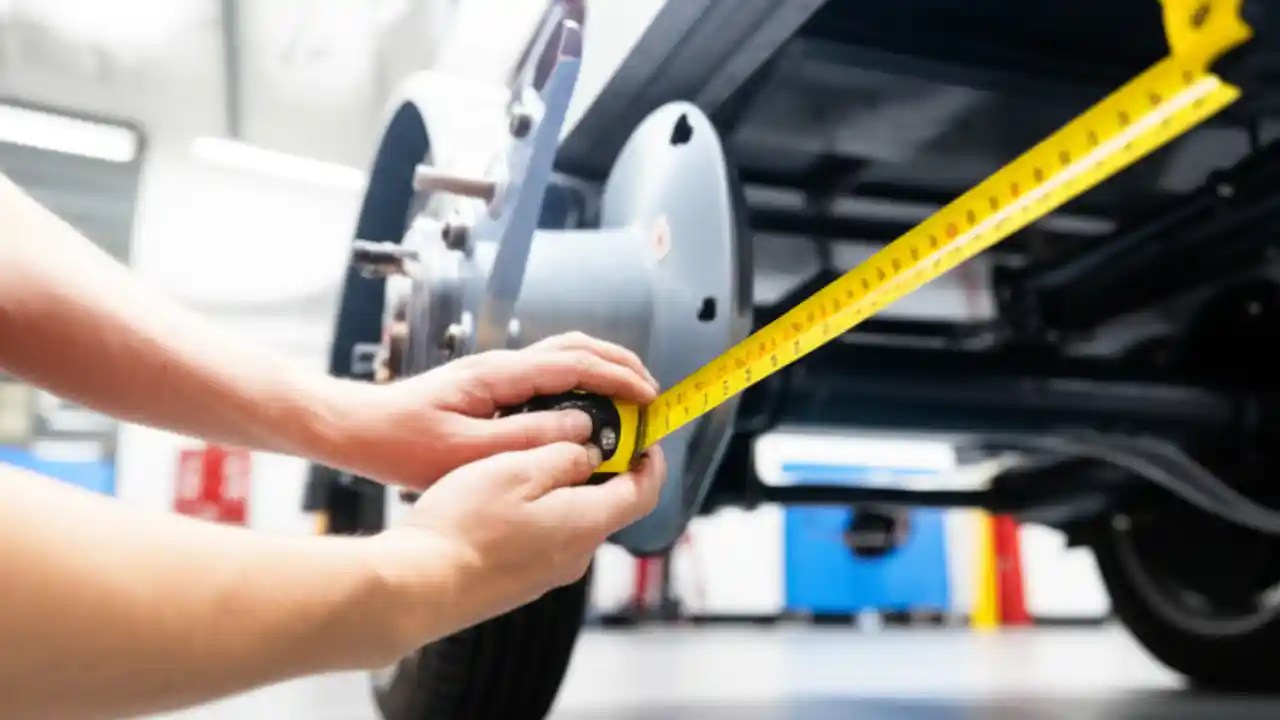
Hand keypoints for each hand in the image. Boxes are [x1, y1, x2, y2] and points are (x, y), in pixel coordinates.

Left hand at [319, 333, 658, 489]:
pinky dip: (583, 381)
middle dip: (622, 365)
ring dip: (605, 370)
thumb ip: (525, 438)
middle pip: (578, 347)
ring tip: (633, 399)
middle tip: (654, 396)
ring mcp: (499, 371)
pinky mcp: (493, 385)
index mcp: (500, 375)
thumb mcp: (465, 451)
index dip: (618, 378)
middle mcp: (503, 365)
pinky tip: (591, 408)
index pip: (575, 362)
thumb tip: (581, 429)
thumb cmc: (403, 442)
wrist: (359, 428)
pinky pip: (551, 373)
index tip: (649, 399)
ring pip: (566, 355)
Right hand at [378, 443, 665, 647]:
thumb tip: (588, 452)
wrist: (421, 586)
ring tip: (534, 459)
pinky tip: (507, 497)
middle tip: (582, 435)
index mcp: (587, 523)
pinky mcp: (523, 581)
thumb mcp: (517, 467)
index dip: (651, 461)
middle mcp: (577, 555)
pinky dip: (542, 511)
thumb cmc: (465, 525)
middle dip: (603, 469)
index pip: (643, 492)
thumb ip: (562, 456)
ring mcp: (549, 573)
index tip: (644, 435)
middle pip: (609, 504)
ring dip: (567, 489)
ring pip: (574, 520)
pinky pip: (547, 539)